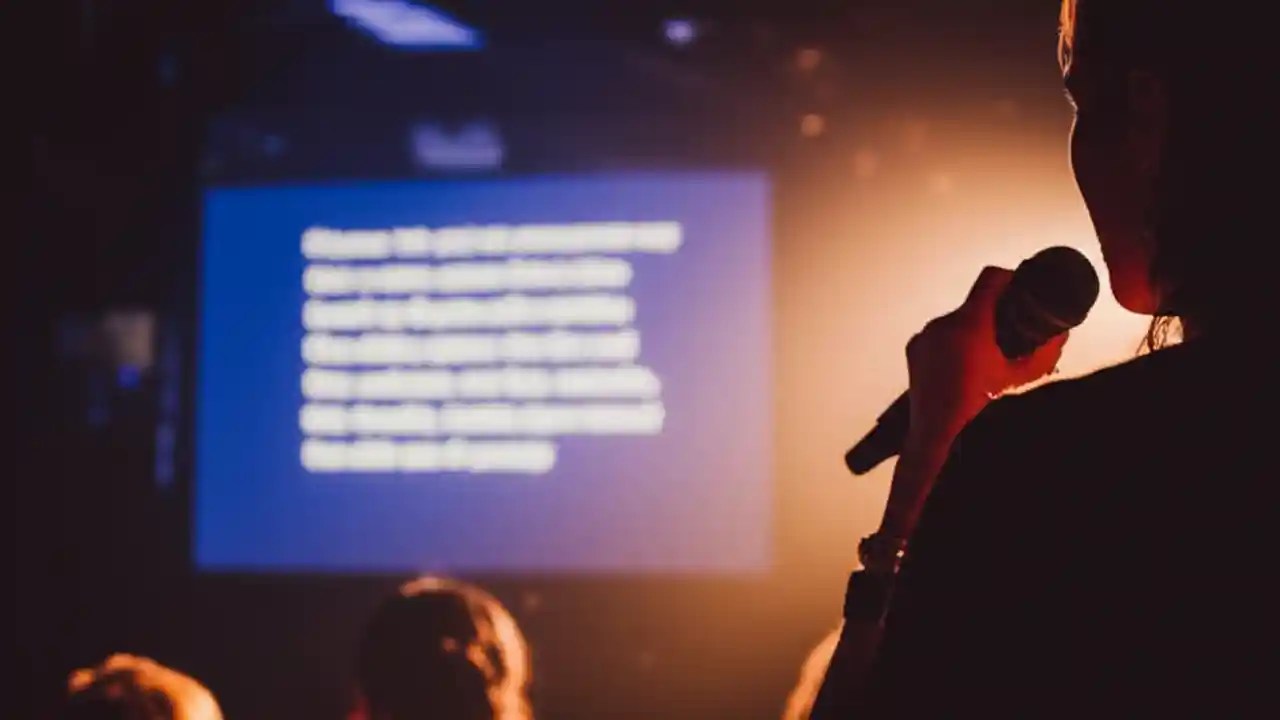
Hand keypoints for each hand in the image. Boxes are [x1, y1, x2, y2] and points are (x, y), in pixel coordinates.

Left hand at [904, 265, 1066, 449]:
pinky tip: (959, 361)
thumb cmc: (975, 404)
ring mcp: (925, 333)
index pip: (990, 279)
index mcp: (969, 325)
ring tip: (982, 351)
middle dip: (992, 312)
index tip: (1018, 285)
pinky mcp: (915, 345)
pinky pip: (938, 333)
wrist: (935, 428)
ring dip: (970, 329)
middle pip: (974, 303)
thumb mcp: (1015, 378)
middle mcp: (943, 323)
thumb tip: (1062, 335)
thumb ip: (1042, 355)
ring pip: (956, 319)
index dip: (1008, 277)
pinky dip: (951, 342)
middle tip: (1007, 328)